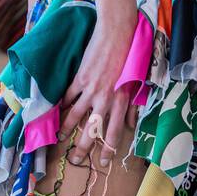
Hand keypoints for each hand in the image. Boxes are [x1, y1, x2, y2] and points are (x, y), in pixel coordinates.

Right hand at [59, 14, 137, 158]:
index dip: (107, 150)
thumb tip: (131, 124)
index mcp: (121, 103)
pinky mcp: (79, 78)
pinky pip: (68, 96)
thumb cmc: (131, 57)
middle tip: (75, 160)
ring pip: (75, 116)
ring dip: (67, 129)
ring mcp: (90, 89)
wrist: (118, 33)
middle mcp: (105, 100)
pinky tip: (59, 111)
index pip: (113, 133)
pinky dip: (63, 105)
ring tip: (61, 138)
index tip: (102, 162)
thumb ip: (133, 107)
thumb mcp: (137, 85)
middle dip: (83, 148)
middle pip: (92, 130)